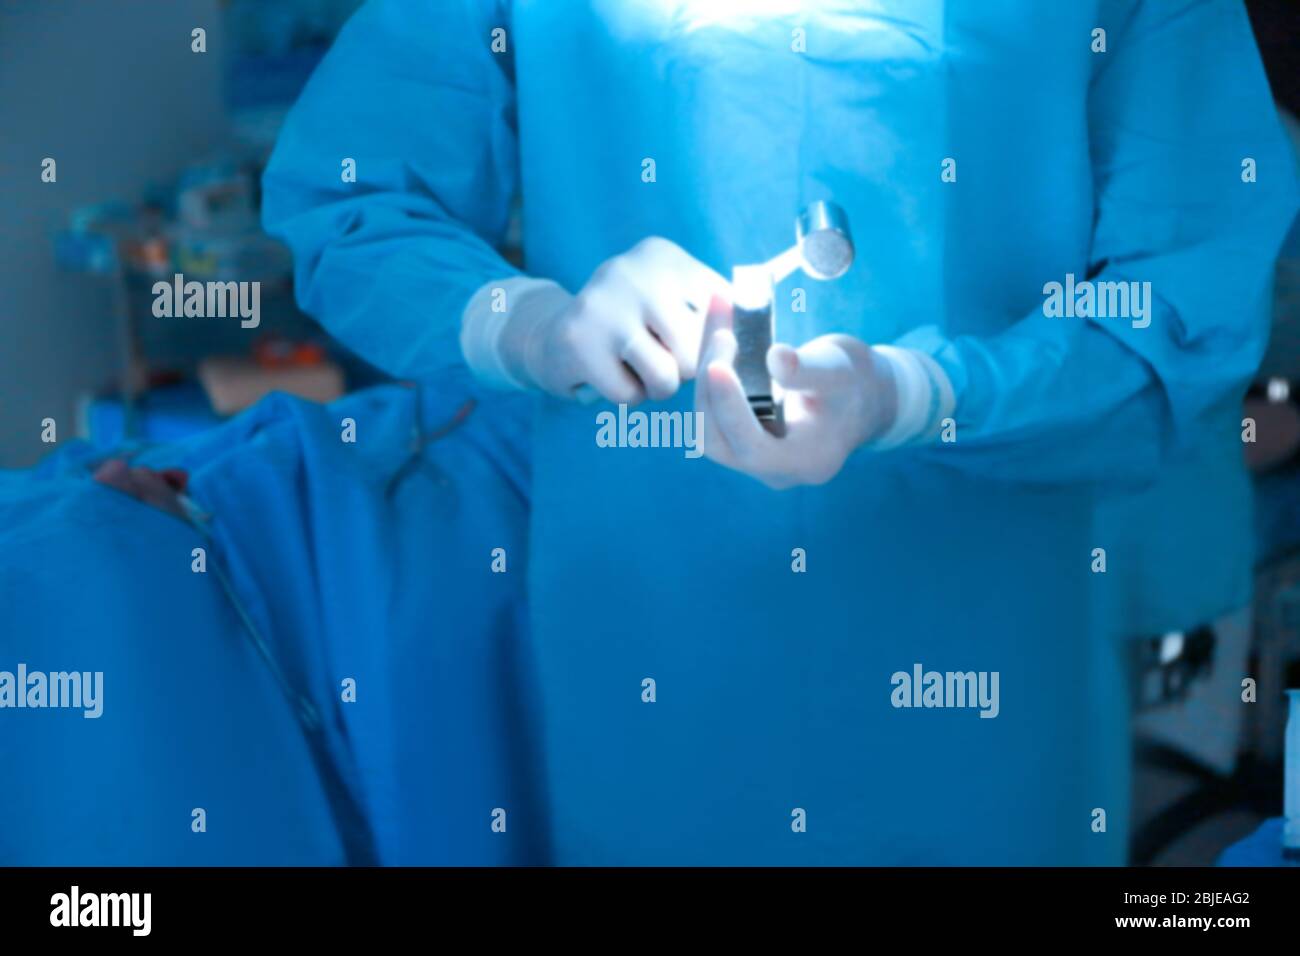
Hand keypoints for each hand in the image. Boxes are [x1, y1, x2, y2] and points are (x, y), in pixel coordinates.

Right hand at [500, 238, 726, 403]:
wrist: (552, 335)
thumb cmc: (633, 327)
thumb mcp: (674, 303)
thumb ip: (720, 315)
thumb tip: (747, 339)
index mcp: (665, 257)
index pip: (725, 312)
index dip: (715, 342)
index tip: (693, 337)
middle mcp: (633, 271)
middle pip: (697, 350)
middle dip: (684, 370)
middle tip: (658, 355)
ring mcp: (602, 304)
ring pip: (666, 378)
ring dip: (656, 388)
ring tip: (636, 368)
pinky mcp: (576, 342)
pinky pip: (629, 395)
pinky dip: (625, 396)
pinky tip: (607, 373)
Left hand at [696, 297, 897, 488]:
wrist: (861, 396)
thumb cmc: (856, 384)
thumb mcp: (841, 371)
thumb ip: (808, 369)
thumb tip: (774, 358)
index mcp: (804, 463)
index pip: (752, 448)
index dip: (730, 409)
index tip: (717, 364)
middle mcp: (774, 470)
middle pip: (717, 439)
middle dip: (710, 385)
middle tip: (721, 330)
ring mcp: (753, 457)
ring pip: (707, 423)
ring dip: (705, 371)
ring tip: (718, 316)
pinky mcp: (739, 436)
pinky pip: (712, 408)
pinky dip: (710, 370)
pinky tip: (718, 329)